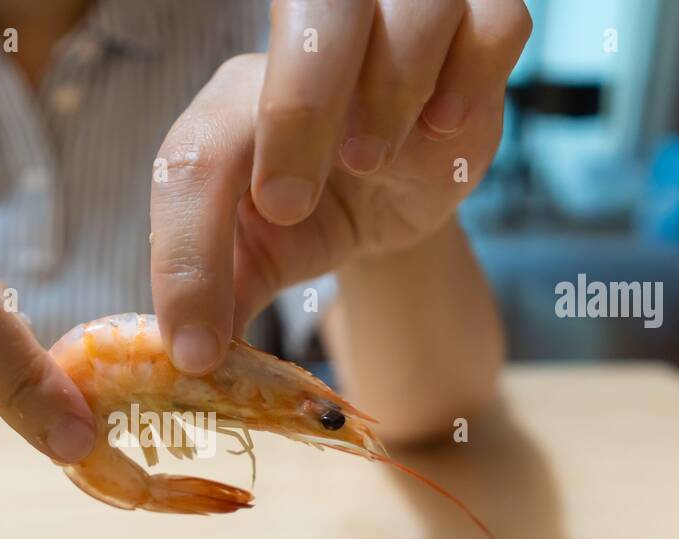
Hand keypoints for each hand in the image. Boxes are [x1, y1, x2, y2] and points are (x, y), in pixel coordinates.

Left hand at [150, 0, 530, 372]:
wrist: (390, 193)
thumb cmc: (312, 210)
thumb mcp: (259, 260)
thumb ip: (220, 300)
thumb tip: (184, 362)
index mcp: (237, 101)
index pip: (195, 156)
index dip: (188, 254)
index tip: (200, 343)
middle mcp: (309, 39)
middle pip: (311, 14)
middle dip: (298, 110)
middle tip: (289, 204)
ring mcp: (399, 26)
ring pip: (411, 6)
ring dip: (391, 89)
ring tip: (369, 162)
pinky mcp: (475, 39)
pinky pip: (494, 21)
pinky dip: (474, 72)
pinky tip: (446, 127)